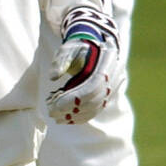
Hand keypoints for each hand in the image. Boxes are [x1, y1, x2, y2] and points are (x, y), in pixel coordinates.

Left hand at [46, 5, 122, 124]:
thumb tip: (52, 76)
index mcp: (106, 62)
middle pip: (94, 100)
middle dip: (72, 109)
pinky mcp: (107, 95)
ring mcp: (112, 87)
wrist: (93, 46)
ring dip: (75, 116)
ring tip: (56, 118)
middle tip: (51, 113)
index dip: (75, 98)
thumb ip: (61, 59)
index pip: (92, 86)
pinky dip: (81, 117)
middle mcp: (113, 77)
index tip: (56, 105)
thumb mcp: (69, 47)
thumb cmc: (79, 46)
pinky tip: (66, 119)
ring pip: (95, 107)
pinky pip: (96, 110)